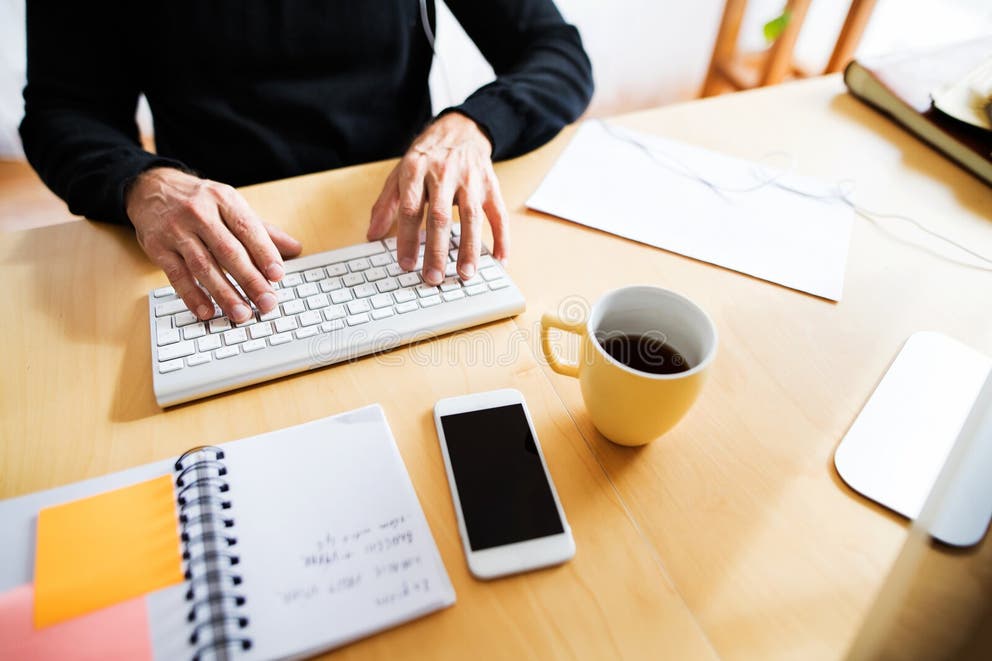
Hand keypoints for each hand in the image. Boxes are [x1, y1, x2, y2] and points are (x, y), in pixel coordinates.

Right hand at [126, 167, 301, 322]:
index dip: (264, 253)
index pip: (249, 229)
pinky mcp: (157, 247)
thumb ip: (262, 230)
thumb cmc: (200, 201)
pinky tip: (207, 311)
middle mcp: (200, 213)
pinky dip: (192, 296)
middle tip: (267, 303)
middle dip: (250, 280)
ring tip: (241, 314)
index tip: (278, 276)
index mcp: (224, 200)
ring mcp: (176, 230)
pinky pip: (176, 275)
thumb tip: (295, 249)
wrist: (151, 188)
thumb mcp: (231, 206)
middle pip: (228, 251)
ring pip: (203, 266)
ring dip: (224, 293)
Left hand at [367, 112, 508, 285]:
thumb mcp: (400, 173)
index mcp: (416, 171)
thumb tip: (372, 235)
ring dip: (469, 248)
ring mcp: (470, 181)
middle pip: (439, 217)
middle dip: (436, 250)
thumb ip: (386, 204)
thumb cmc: (427, 157)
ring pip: (470, 217)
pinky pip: (498, 214)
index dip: (407, 238)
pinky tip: (499, 260)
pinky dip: (501, 238)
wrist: (460, 130)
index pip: (410, 209)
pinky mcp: (490, 186)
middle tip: (433, 277)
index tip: (406, 264)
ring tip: (465, 274)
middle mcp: (443, 175)